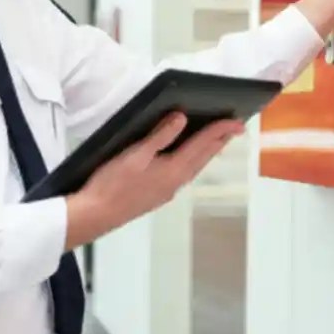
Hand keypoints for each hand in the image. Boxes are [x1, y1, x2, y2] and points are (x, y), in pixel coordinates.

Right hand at [64, 112, 244, 248]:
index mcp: (173, 169)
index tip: (238, 121)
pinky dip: (194, 162)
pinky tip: (189, 159)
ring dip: (208, 152)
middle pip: (204, 157)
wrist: (96, 215)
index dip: (220, 130)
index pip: (203, 144)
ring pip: (195, 167)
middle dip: (220, 141)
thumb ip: (159, 135)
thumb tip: (181, 118)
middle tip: (236, 128)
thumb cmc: (112, 184)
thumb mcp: (134, 154)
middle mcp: (176, 182)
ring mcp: (168, 191)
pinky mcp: (158, 195)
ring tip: (218, 140)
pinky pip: (185, 174)